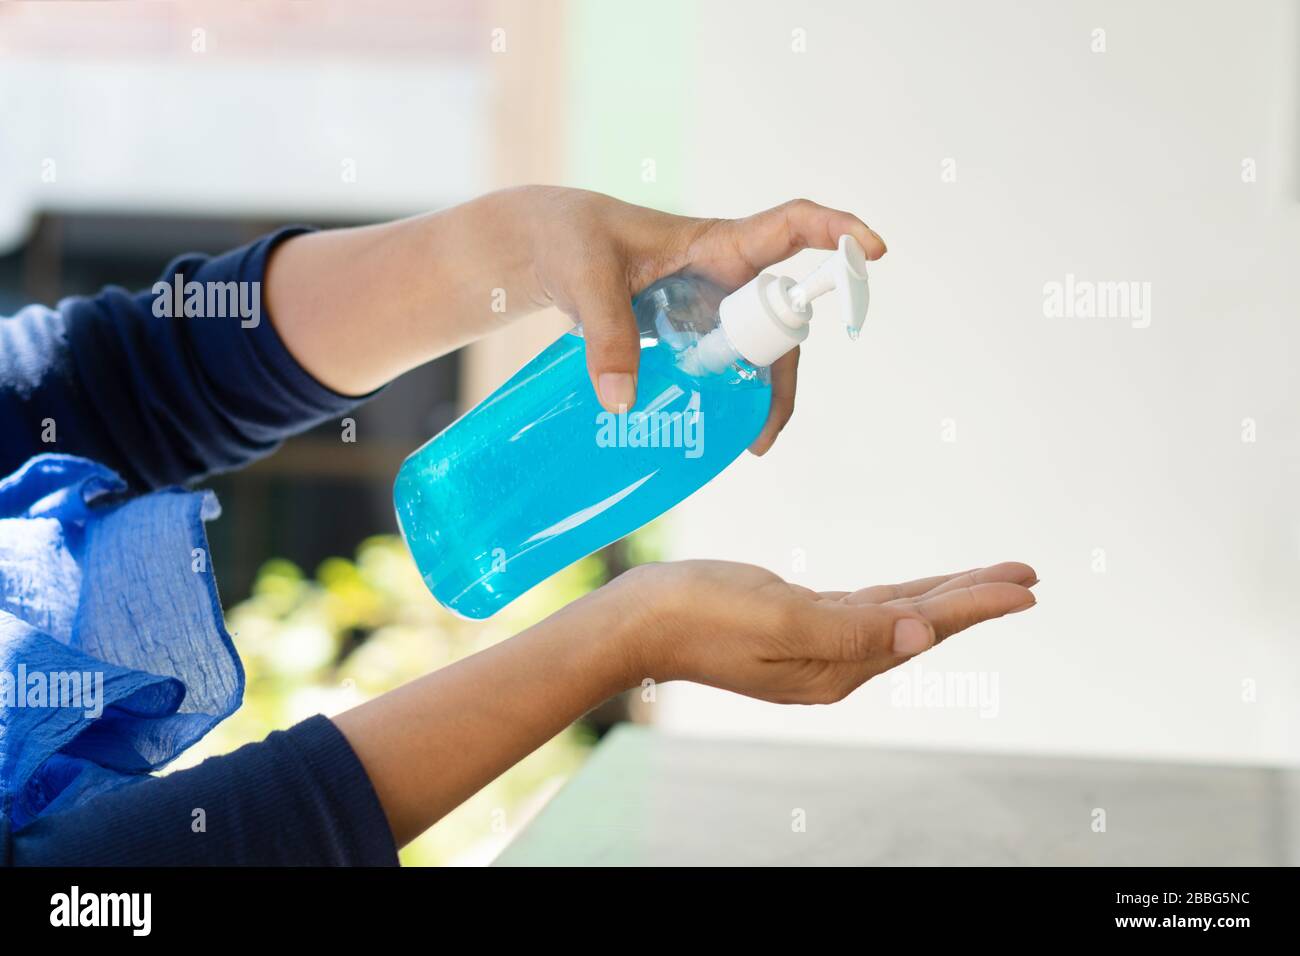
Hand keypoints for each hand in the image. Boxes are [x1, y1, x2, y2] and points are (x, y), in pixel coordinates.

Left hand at [516, 187, 887, 453]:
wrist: (546, 250)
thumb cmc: (571, 241)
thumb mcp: (585, 279)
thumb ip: (605, 334)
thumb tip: (622, 403)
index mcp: (715, 244)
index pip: (789, 228)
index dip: (836, 233)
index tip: (874, 250)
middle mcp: (725, 278)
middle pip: (781, 322)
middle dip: (785, 371)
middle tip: (764, 427)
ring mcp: (711, 310)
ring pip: (759, 354)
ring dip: (763, 395)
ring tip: (752, 443)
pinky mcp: (689, 336)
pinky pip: (725, 369)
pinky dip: (729, 400)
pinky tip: (717, 435)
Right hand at [607, 559, 1036, 703]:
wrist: (639, 621)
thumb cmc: (702, 614)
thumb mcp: (782, 620)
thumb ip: (856, 630)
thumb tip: (923, 637)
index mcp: (838, 666)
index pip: (922, 629)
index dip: (976, 603)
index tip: (1024, 585)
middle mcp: (835, 661)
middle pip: (920, 624)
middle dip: (973, 597)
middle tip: (1025, 575)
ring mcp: (815, 644)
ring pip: (897, 614)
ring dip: (943, 594)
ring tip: (989, 578)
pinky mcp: (795, 623)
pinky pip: (865, 608)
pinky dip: (899, 597)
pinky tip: (915, 592)